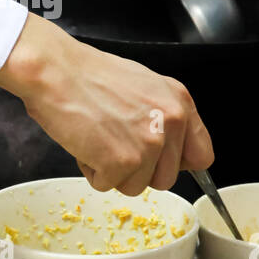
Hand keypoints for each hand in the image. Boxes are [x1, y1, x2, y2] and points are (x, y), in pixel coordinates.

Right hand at [0, 14, 213, 194]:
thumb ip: (165, 117)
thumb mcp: (144, 86)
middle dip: (138, 169)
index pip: (202, 156)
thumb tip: (171, 150)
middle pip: (166, 179)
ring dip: (113, 171)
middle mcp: (172, 123)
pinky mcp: (122, 162)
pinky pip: (107, 185)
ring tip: (97, 138)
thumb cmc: (88, 75)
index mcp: (180, 102)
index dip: (177, 164)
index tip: (160, 163)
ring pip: (137, 187)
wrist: (56, 71)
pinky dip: (91, 171)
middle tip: (113, 140)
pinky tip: (84, 142)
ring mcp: (149, 144)